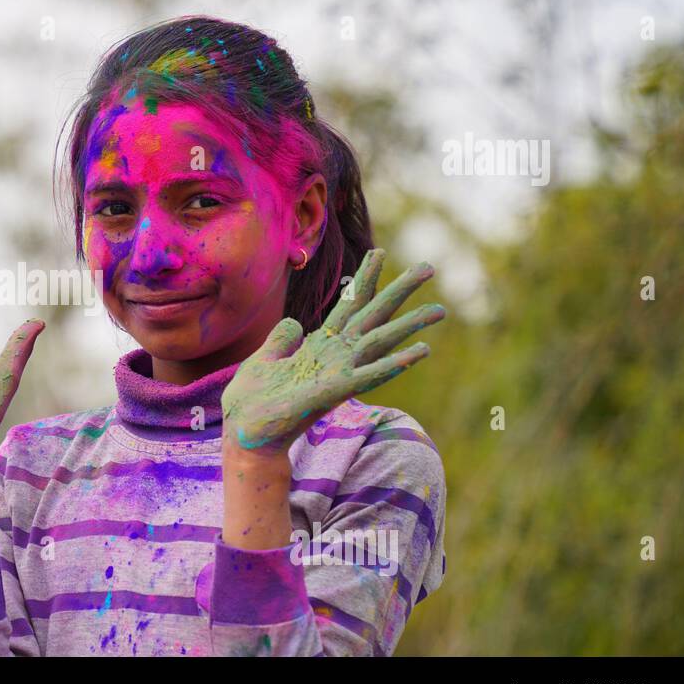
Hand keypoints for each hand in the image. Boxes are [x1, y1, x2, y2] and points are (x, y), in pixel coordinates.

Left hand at [222, 248, 445, 452]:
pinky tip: (421, 351)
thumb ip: (282, 339)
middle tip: (429, 268)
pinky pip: (370, 375)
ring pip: (380, 342)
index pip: (348, 306)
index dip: (364, 279)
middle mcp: (335, 357)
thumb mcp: (264, 358)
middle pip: (373, 317)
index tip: (380, 251)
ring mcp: (338, 374)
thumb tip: (294, 323)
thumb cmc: (252, 401)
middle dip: (399, 292)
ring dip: (410, 326)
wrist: (244, 432)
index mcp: (318, 346)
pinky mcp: (333, 392)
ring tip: (439, 309)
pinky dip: (396, 363)